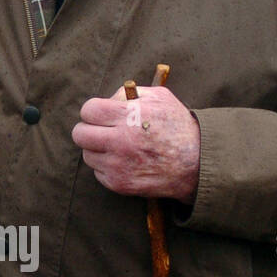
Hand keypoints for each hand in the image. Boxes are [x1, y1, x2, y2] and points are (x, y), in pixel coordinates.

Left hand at [72, 85, 200, 202]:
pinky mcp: (119, 183)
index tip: (101, 115)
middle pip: (79, 134)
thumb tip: (108, 100)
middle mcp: (120, 141)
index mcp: (128, 115)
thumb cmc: (177, 126)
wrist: (197, 163)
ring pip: (87, 155)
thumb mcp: (160, 97)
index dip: (93, 112)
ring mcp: (118, 165)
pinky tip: (125, 163)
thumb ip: (130, 93)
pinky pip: (98, 173)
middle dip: (88, 130)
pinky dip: (107, 168)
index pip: (88, 110)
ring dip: (98, 150)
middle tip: (101, 131)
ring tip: (118, 148)